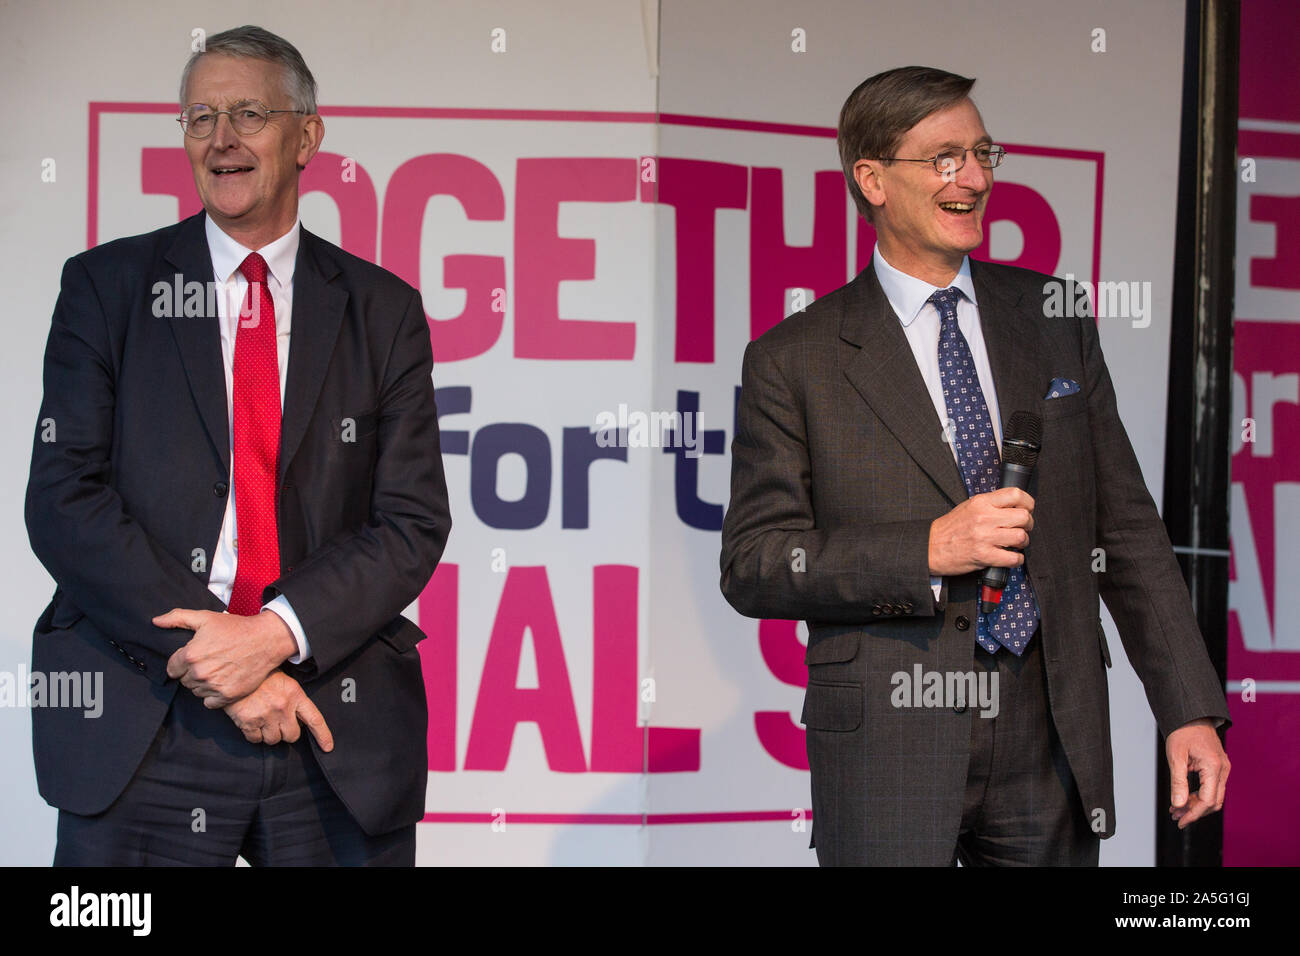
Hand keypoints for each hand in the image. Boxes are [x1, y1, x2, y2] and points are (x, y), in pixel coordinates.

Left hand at [157, 608, 297, 706]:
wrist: (266, 639)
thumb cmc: (236, 628)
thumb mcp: (205, 618)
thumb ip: (177, 618)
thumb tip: (156, 621)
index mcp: (190, 655)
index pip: (172, 669)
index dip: (182, 662)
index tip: (196, 656)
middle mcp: (199, 673)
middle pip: (184, 680)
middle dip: (193, 672)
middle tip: (210, 661)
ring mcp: (214, 686)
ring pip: (196, 691)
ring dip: (203, 684)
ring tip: (218, 670)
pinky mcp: (227, 696)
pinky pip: (209, 703)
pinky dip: (214, 695)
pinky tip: (223, 681)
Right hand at [222, 671, 333, 750]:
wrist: (234, 671)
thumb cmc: (261, 676)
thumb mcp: (284, 681)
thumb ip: (294, 698)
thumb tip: (301, 720)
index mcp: (295, 694)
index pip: (314, 719)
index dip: (323, 735)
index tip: (328, 747)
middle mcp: (283, 707)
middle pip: (292, 735)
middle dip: (286, 732)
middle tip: (278, 721)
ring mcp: (265, 715)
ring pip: (274, 740)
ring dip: (269, 734)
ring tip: (263, 719)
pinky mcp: (248, 722)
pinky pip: (256, 740)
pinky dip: (254, 735)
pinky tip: (251, 722)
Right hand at [927, 487, 1034, 575]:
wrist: (931, 547)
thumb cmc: (949, 528)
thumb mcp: (968, 507)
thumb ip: (990, 504)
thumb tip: (1014, 506)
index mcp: (981, 502)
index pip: (1016, 494)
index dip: (1028, 502)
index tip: (1027, 509)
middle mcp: (984, 517)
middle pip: (1023, 517)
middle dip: (1028, 524)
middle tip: (1022, 528)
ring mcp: (985, 537)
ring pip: (1021, 537)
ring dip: (1023, 542)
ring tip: (1015, 543)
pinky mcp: (984, 555)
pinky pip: (1013, 558)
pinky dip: (1017, 559)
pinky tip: (1011, 557)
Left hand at [1166, 718, 1228, 828]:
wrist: (1191, 716)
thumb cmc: (1183, 732)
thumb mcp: (1176, 757)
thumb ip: (1178, 782)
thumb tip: (1178, 804)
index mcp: (1214, 767)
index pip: (1207, 800)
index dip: (1193, 813)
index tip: (1180, 821)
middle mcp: (1223, 770)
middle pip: (1213, 801)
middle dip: (1194, 811)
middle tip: (1175, 817)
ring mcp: (1223, 769)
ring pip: (1213, 796)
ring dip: (1196, 805)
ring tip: (1176, 810)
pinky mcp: (1218, 768)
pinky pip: (1212, 788)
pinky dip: (1199, 795)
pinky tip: (1184, 798)